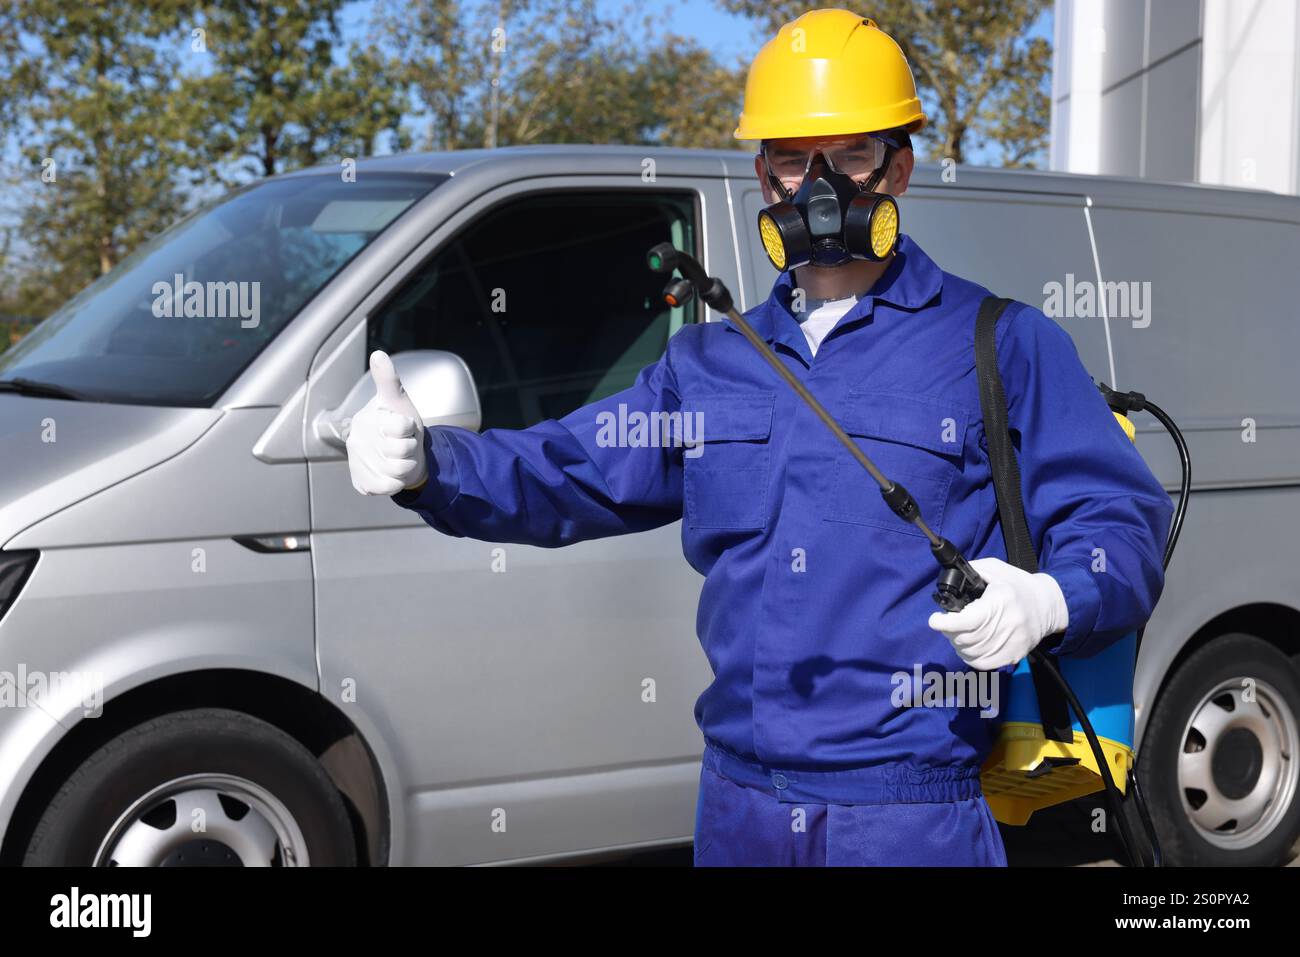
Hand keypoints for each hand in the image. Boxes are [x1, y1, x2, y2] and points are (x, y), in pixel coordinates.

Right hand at [345, 350, 427, 495]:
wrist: (403, 456)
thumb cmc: (402, 426)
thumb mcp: (399, 401)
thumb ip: (389, 380)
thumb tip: (378, 354)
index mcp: (366, 419)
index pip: (402, 427)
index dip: (411, 429)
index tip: (405, 427)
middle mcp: (356, 440)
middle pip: (402, 450)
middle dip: (410, 449)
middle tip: (403, 445)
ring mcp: (358, 462)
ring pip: (398, 470)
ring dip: (407, 466)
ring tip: (400, 459)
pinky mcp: (361, 482)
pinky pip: (387, 487)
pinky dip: (397, 483)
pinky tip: (393, 474)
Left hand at [927, 557, 1067, 669]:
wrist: (1048, 605)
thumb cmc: (1018, 585)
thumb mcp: (996, 569)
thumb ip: (972, 570)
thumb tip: (951, 577)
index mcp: (1000, 601)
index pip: (966, 621)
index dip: (944, 623)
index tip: (935, 620)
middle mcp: (1007, 625)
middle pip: (965, 638)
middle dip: (949, 631)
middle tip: (947, 623)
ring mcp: (1011, 643)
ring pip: (971, 653)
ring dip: (957, 644)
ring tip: (958, 633)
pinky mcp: (1014, 656)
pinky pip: (983, 664)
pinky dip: (969, 657)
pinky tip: (968, 646)